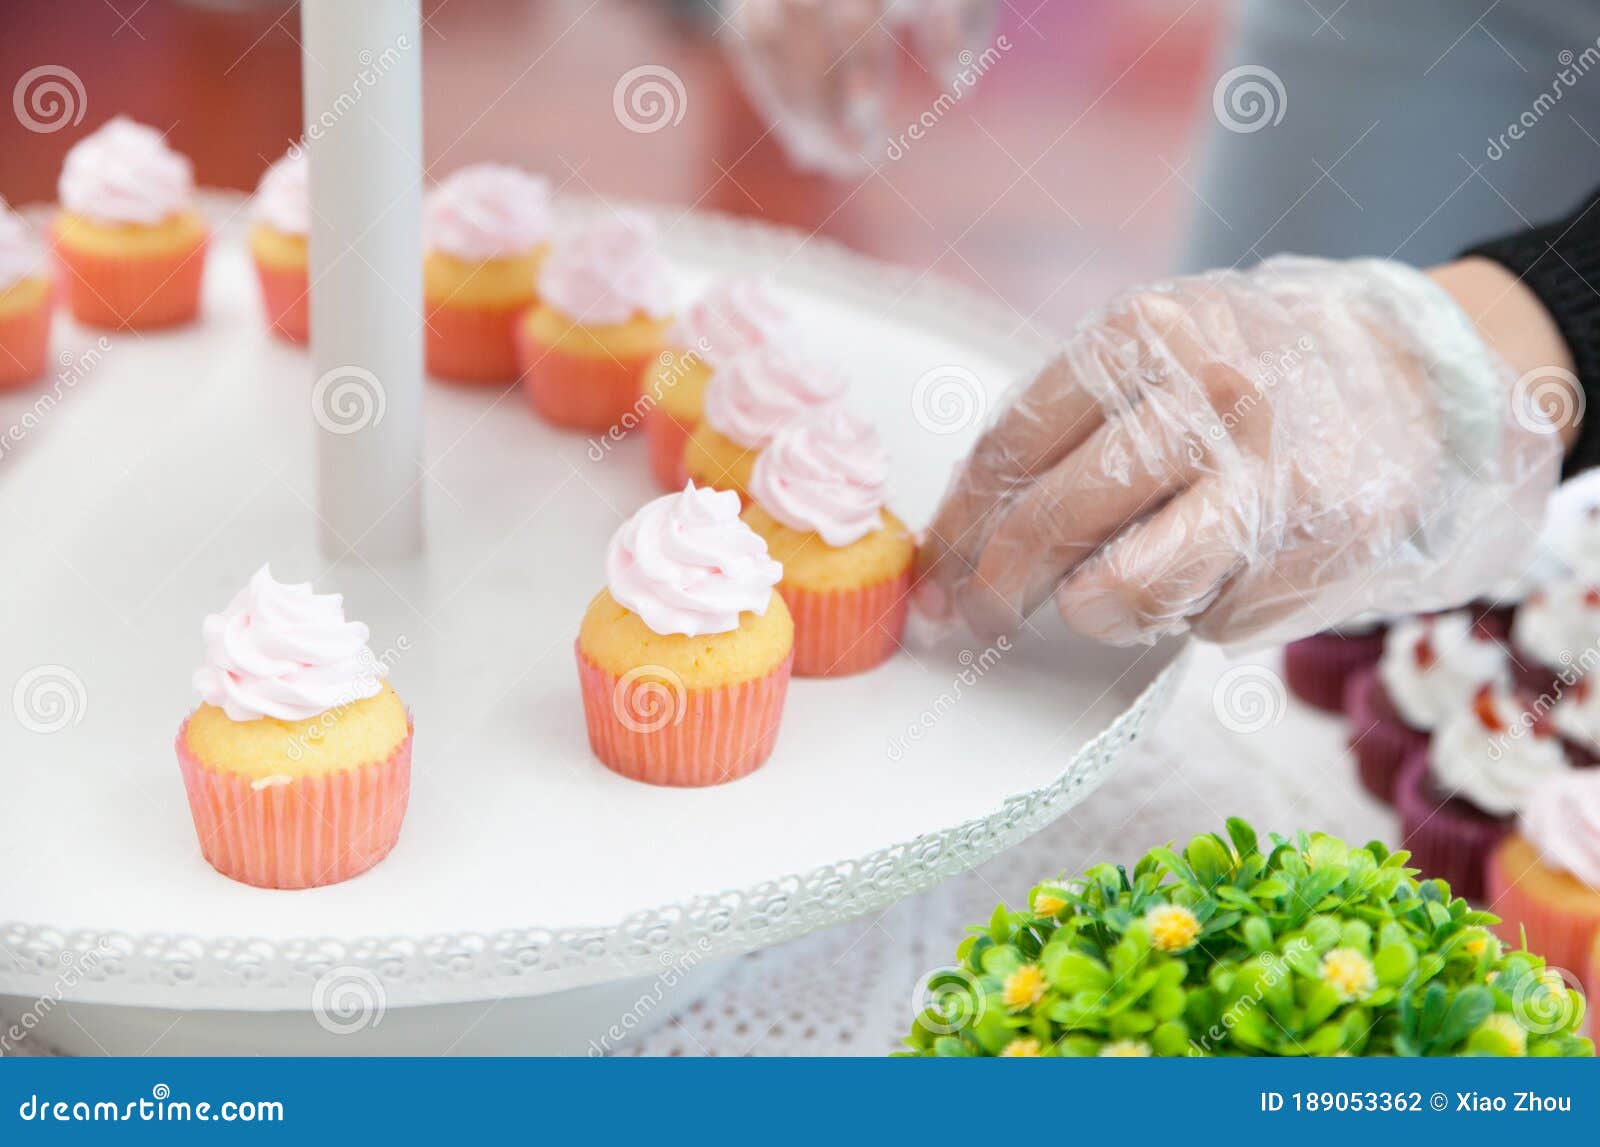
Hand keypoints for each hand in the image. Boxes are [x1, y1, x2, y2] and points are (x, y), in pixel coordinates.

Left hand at [914, 256, 1566, 645]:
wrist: (1429, 385)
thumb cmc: (1261, 376)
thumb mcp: (1164, 352)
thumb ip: (1072, 422)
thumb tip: (963, 534)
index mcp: (1144, 337)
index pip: (1010, 446)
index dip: (959, 522)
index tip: (935, 569)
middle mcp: (1203, 399)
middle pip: (1048, 523)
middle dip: (996, 587)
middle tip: (979, 615)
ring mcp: (1264, 480)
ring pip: (1118, 592)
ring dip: (1090, 612)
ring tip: (1099, 598)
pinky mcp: (1312, 555)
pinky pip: (1205, 619)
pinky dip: (1192, 614)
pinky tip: (1222, 571)